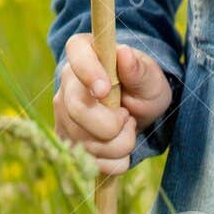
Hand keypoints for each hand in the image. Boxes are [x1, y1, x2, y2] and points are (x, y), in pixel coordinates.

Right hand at [54, 35, 174, 174]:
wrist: (138, 110)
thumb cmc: (142, 85)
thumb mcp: (150, 76)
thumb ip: (139, 69)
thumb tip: (124, 54)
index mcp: (86, 52)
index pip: (76, 53)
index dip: (88, 72)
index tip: (105, 90)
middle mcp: (68, 82)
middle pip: (76, 109)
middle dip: (110, 125)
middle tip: (129, 118)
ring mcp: (63, 113)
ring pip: (84, 142)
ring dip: (117, 145)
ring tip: (128, 128)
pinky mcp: (65, 140)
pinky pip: (88, 162)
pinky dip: (112, 162)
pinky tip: (119, 146)